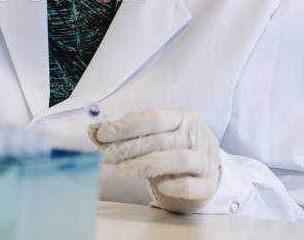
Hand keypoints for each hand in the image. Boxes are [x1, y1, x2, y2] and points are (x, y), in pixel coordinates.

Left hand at [91, 109, 219, 212]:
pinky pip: (194, 186)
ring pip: (179, 159)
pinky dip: (177, 186)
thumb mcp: (150, 137)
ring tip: (122, 171)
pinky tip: (160, 186)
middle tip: (105, 156)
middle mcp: (197, 135)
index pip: (153, 117)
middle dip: (129, 147)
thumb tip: (93, 131)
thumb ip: (123, 135)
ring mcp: (206, 160)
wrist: (201, 172)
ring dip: (147, 164)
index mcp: (181, 117)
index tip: (101, 134)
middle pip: (161, 139)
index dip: (126, 126)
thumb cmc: (170, 150)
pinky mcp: (209, 184)